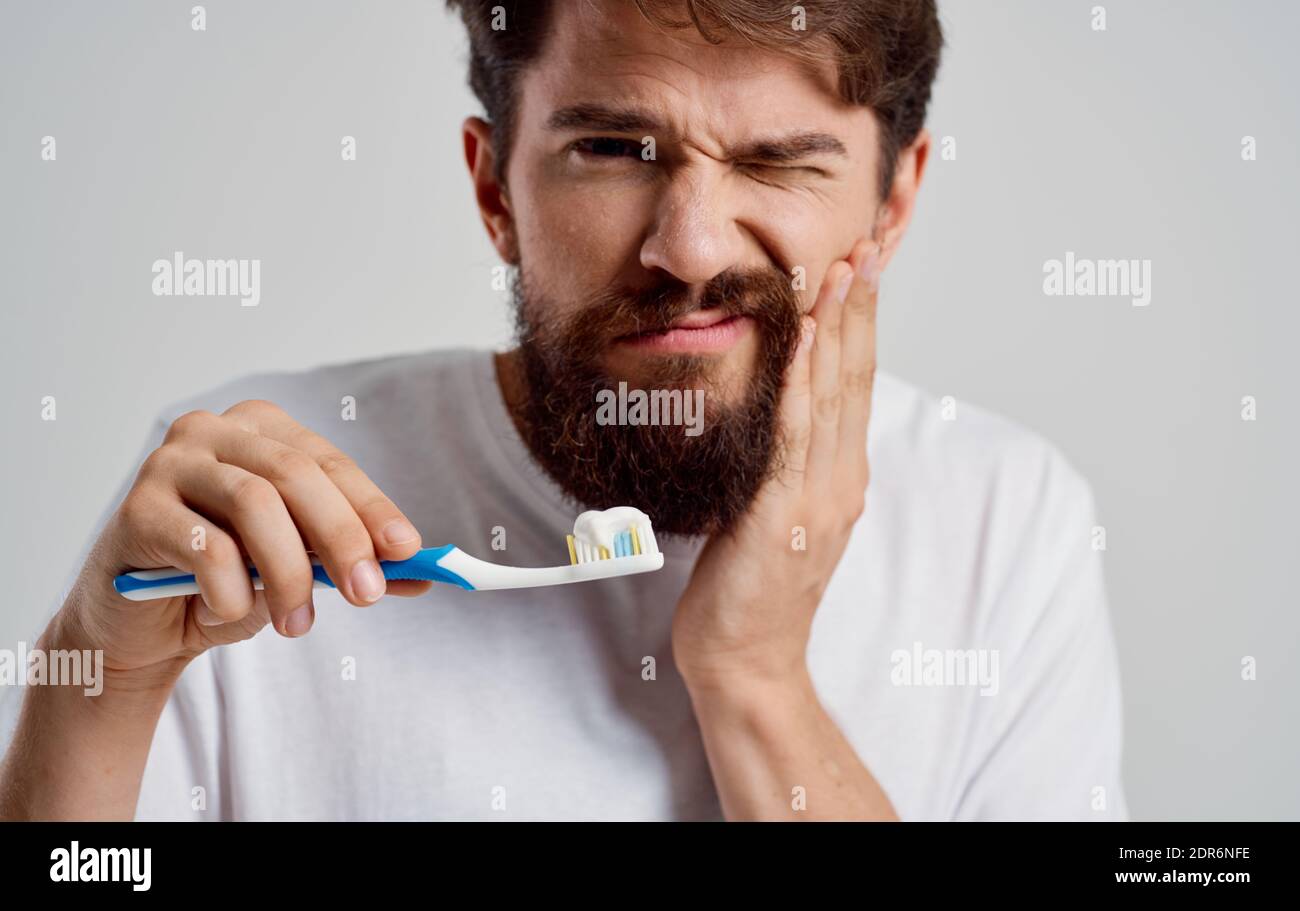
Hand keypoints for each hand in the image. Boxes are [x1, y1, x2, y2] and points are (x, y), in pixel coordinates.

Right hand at [60, 399, 432, 688]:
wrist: (141, 627)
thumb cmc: (225, 583)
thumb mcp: (299, 570)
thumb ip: (353, 563)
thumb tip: (422, 574)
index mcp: (262, 430)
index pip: (330, 463)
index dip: (372, 507)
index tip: (408, 551)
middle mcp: (214, 431)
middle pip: (296, 475)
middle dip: (341, 538)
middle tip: (366, 594)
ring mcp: (170, 463)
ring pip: (254, 504)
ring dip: (288, 573)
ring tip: (298, 625)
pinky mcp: (136, 508)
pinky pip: (205, 546)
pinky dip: (232, 589)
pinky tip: (228, 612)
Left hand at [672, 239, 880, 688]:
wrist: (746, 661)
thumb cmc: (752, 593)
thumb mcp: (778, 517)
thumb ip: (787, 466)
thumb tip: (780, 418)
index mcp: (839, 479)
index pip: (855, 387)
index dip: (860, 325)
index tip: (861, 270)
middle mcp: (837, 482)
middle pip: (852, 381)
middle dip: (856, 310)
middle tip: (863, 247)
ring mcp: (814, 500)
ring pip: (828, 400)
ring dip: (834, 332)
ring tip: (838, 273)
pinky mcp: (778, 519)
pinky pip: (789, 441)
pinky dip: (796, 388)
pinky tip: (800, 345)